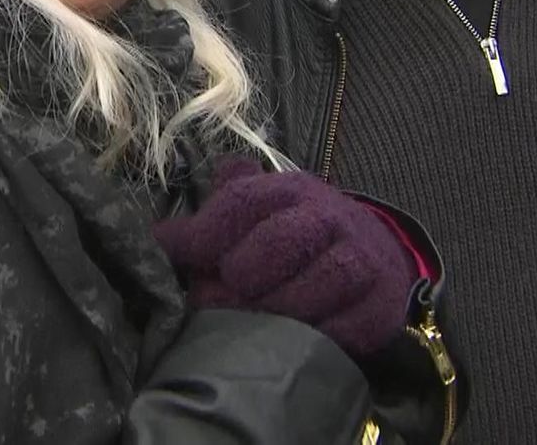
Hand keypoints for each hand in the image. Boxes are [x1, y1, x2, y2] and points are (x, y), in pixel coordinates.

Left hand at [153, 157, 418, 356]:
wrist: (376, 257)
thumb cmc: (296, 237)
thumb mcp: (259, 215)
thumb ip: (210, 221)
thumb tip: (156, 236)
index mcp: (292, 191)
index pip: (244, 200)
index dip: (204, 231)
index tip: (175, 254)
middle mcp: (330, 218)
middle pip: (282, 238)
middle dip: (243, 269)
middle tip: (212, 300)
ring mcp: (362, 261)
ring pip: (322, 278)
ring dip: (276, 307)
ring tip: (247, 325)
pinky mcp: (380, 307)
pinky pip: (349, 325)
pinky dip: (316, 337)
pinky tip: (289, 345)